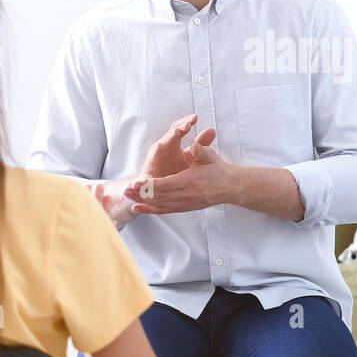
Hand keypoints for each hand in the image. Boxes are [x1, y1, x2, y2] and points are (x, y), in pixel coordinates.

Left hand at [94, 115, 216, 227]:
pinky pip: (164, 210)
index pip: (166, 184)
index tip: (138, 182)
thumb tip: (193, 145)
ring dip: (142, 201)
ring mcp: (185, 204)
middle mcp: (186, 195)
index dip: (151, 184)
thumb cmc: (217, 169)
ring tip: (128, 197)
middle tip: (126, 189)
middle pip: (160, 196)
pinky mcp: (184, 208)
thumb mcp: (209, 156)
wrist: (229, 186)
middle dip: (141, 193)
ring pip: (160, 204)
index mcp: (190, 181)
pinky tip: (138, 208)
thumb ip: (200, 149)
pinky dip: (150, 210)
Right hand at [143, 114, 215, 177]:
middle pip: (172, 132)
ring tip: (179, 130)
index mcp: (173, 143)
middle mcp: (164, 147)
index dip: (187, 122)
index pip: (180, 128)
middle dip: (180, 126)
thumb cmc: (173, 172)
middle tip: (189, 122)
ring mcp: (156, 156)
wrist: (159, 189)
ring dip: (170, 137)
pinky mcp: (149, 168)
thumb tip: (212, 130)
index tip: (195, 117)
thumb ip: (201, 144)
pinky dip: (161, 151)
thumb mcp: (190, 157)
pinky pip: (156, 155)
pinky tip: (162, 151)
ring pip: (162, 144)